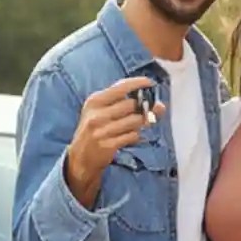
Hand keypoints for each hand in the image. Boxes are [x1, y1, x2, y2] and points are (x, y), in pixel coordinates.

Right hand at [64, 77, 165, 201]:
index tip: (150, 83)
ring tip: (134, 126)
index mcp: (95, 101)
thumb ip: (125, 103)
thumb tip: (159, 105)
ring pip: (135, 121)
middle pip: (131, 105)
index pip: (120, 87)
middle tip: (146, 112)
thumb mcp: (101, 112)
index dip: (138, 83)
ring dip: (140, 123)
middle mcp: (97, 114)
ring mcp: (102, 130)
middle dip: (143, 108)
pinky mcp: (108, 145)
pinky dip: (135, 136)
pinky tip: (129, 137)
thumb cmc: (94, 130)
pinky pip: (133, 136)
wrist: (80, 157)